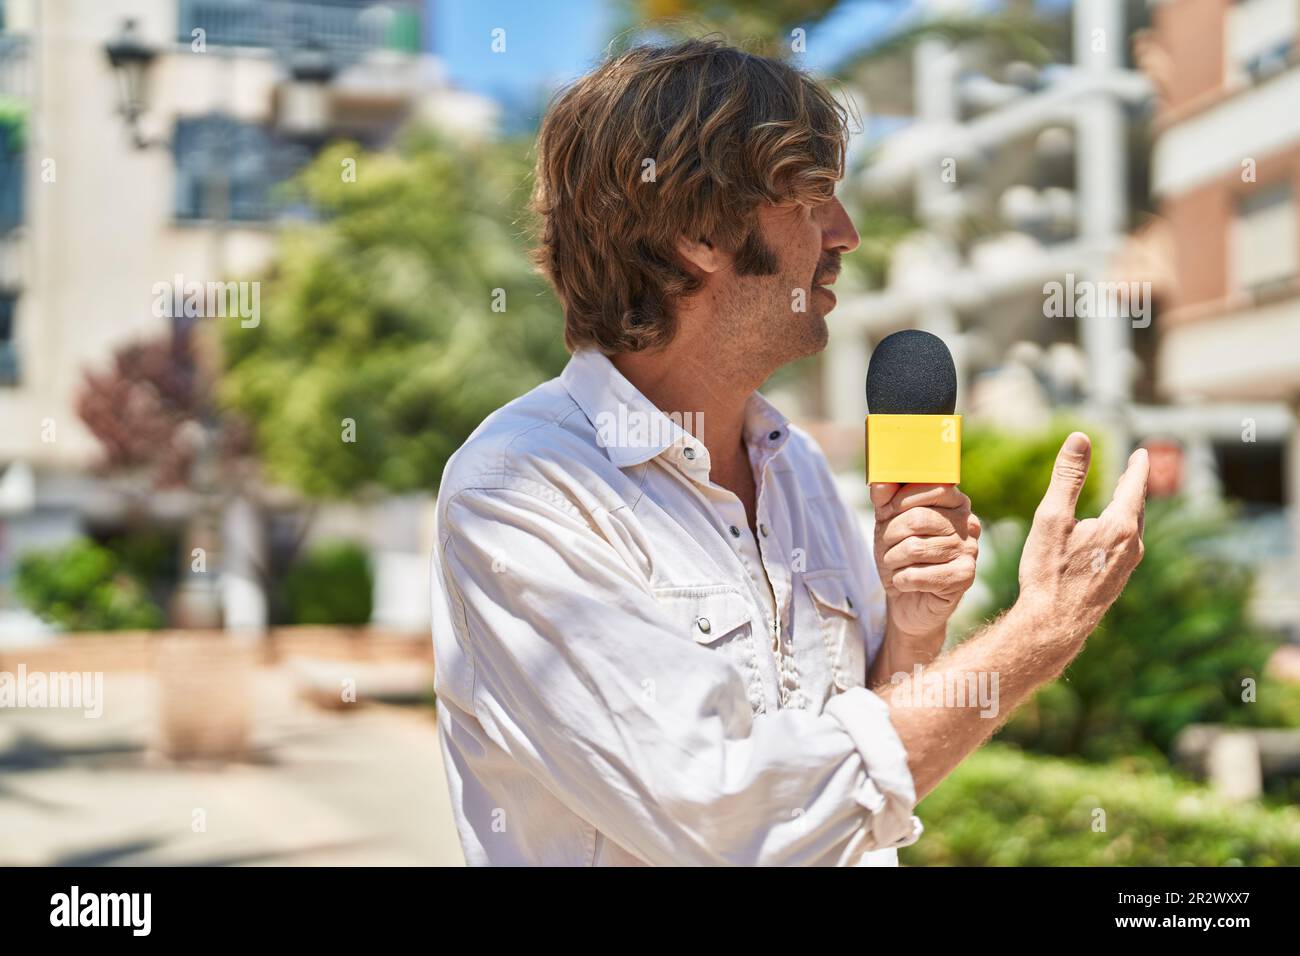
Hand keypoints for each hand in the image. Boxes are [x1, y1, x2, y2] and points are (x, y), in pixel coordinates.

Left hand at [870, 482, 980, 638]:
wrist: (909, 598)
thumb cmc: (901, 554)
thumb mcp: (888, 521)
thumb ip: (885, 498)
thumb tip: (880, 482)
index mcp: (955, 502)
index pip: (931, 488)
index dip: (900, 500)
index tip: (887, 513)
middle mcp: (968, 523)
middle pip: (917, 519)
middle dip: (890, 534)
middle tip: (886, 546)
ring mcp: (970, 551)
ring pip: (914, 548)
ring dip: (892, 559)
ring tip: (895, 565)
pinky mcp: (965, 577)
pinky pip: (919, 575)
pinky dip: (901, 580)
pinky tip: (904, 582)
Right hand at [1017, 432, 1147, 646]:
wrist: (1054, 625)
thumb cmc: (1049, 571)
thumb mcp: (1052, 517)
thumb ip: (1067, 476)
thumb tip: (1080, 438)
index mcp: (1120, 526)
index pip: (1134, 486)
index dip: (1138, 467)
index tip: (1142, 454)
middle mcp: (1132, 546)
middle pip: (1137, 508)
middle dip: (1135, 488)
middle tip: (1135, 472)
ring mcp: (1127, 567)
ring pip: (1133, 530)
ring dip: (1130, 511)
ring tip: (1124, 501)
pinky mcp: (1117, 582)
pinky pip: (1126, 547)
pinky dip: (1122, 531)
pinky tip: (1109, 538)